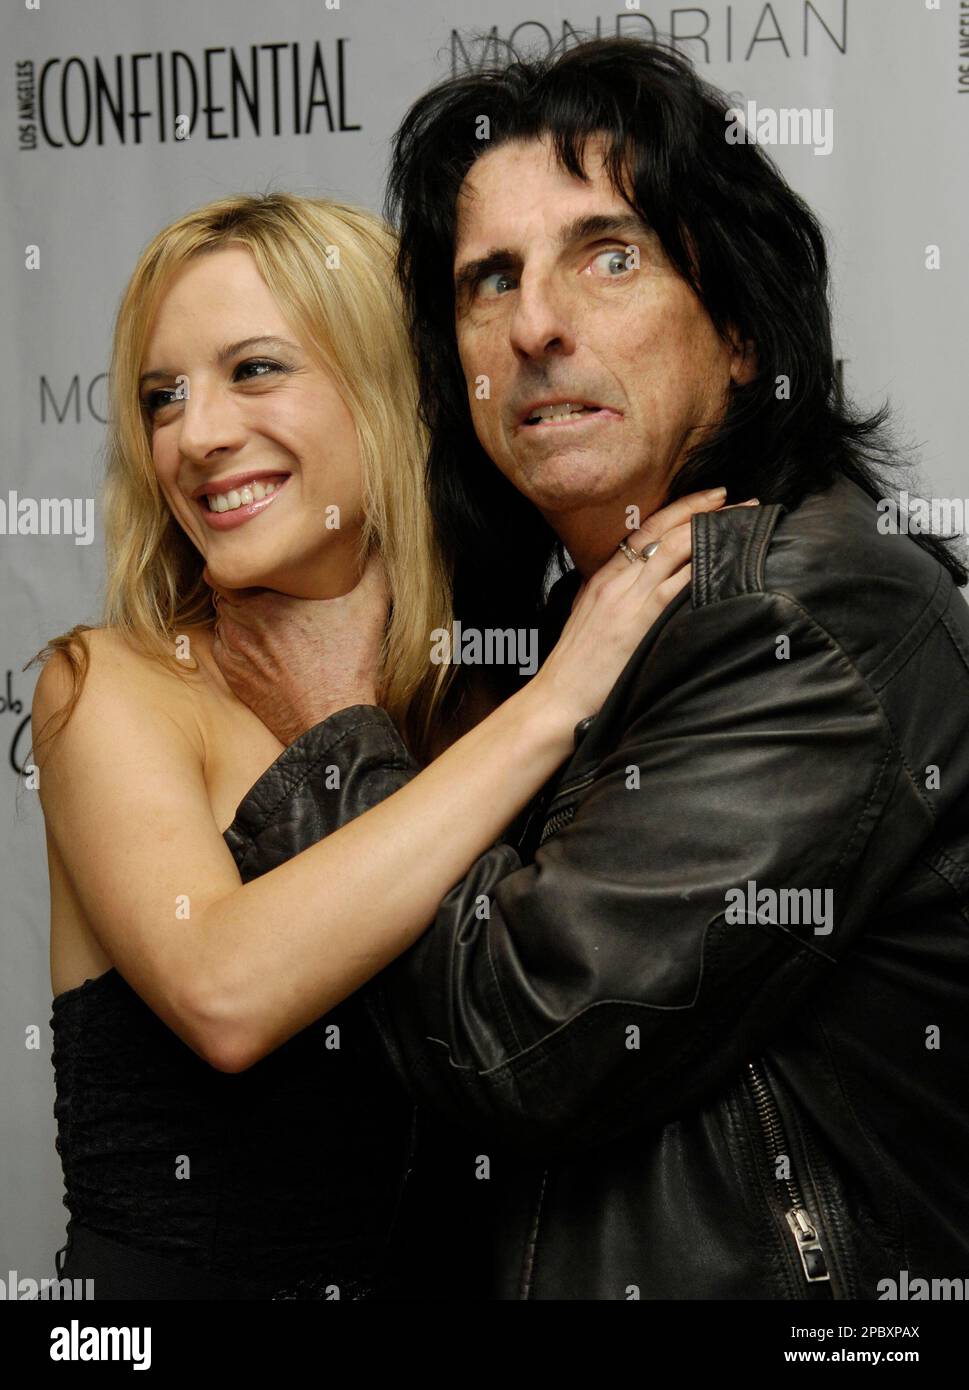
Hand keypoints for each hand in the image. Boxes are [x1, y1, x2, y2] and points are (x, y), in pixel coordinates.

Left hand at [209, 550, 389, 745]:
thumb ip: (371, 563)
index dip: (247, 561)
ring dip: (241, 614)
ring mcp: (232, 648)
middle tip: (269, 588)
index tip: (265, 564)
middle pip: (226, 588)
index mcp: (266, 594)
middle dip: (244, 586)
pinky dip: (240, 642)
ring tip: (270, 618)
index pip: (234, 564)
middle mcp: (240, 619)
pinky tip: (268, 646)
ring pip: (225, 616)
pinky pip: (226, 645)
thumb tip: (373, 541)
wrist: (331, 722)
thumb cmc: (348, 663)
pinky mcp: (231, 673)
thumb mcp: (371, 604)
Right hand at [533, 489, 758, 727]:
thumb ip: (610, 596)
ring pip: (677, 547)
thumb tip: (638, 587)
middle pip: (668, 530)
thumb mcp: (586, 618)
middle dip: (708, 510)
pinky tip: (728, 559)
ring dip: (716, 532)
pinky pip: (679, 582)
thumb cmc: (574, 668)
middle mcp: (617, 579)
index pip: (647, 528)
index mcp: (603, 577)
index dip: (683, 508)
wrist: (558, 697)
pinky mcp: (642, 619)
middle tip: (745, 502)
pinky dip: (705, 565)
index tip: (712, 498)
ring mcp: (629, 597)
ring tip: (748, 524)